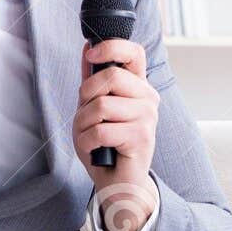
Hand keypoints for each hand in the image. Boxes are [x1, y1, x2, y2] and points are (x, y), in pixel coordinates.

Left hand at [73, 37, 159, 230]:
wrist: (117, 183)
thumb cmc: (105, 146)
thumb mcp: (91, 108)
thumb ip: (92, 80)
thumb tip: (88, 48)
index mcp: (138, 87)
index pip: (134, 52)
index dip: (111, 47)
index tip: (92, 55)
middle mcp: (147, 98)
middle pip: (110, 77)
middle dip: (86, 96)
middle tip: (86, 115)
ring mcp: (147, 117)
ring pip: (101, 106)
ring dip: (83, 124)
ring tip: (90, 137)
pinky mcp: (141, 137)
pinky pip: (100, 130)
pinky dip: (86, 141)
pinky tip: (93, 149)